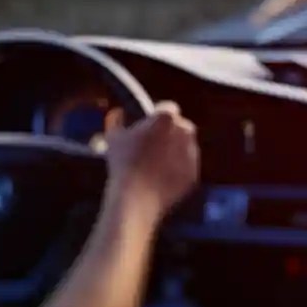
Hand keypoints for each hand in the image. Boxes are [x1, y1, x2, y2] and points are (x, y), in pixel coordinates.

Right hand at [103, 102, 198, 220]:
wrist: (136, 198)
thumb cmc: (123, 163)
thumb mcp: (113, 137)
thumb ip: (116, 119)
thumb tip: (118, 112)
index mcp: (166, 118)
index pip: (167, 108)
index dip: (157, 115)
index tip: (149, 125)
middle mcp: (184, 132)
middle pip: (180, 126)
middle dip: (170, 132)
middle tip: (153, 144)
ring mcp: (192, 153)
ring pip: (185, 147)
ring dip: (174, 150)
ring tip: (155, 164)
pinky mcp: (193, 173)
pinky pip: (186, 167)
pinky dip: (177, 169)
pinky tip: (161, 177)